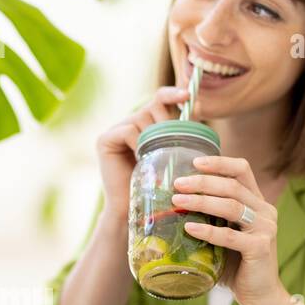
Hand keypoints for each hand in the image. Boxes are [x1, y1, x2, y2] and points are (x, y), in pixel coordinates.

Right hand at [95, 86, 189, 230]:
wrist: (134, 210)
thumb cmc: (158, 186)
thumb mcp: (173, 152)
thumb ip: (182, 130)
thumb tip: (199, 104)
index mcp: (146, 124)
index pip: (159, 99)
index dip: (173, 94)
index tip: (188, 95)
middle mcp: (129, 123)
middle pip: (152, 106)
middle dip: (166, 122)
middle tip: (171, 142)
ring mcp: (115, 130)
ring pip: (141, 117)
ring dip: (154, 136)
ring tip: (155, 156)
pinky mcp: (104, 139)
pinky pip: (128, 130)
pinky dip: (138, 143)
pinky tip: (141, 159)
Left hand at [172, 155, 285, 304]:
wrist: (259, 295)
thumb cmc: (236, 264)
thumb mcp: (224, 235)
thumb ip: (210, 219)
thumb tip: (172, 205)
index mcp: (257, 203)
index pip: (242, 170)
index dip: (219, 163)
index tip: (194, 162)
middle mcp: (264, 211)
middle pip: (233, 186)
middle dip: (203, 182)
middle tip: (178, 184)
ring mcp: (265, 229)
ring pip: (232, 206)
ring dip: (202, 202)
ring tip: (178, 201)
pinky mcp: (260, 248)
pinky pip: (231, 236)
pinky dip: (208, 231)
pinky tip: (190, 228)